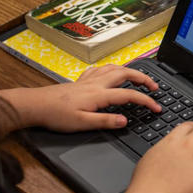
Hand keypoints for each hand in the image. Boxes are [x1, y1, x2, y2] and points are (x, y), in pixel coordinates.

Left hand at [0, 65, 160, 135]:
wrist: (35, 105)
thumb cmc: (56, 115)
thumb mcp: (82, 124)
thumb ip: (105, 121)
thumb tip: (125, 121)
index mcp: (99, 94)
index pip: (130, 95)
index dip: (146, 101)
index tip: (157, 108)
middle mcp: (96, 83)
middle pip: (126, 74)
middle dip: (144, 78)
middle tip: (155, 87)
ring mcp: (88, 80)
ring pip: (114, 68)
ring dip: (130, 71)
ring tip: (139, 78)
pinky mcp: (81, 81)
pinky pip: (101, 69)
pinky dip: (111, 69)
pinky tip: (111, 72)